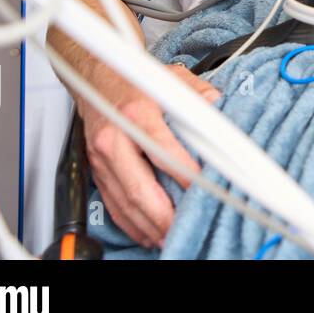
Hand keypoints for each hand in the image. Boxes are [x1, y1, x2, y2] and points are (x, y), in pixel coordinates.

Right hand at [79, 63, 219, 248]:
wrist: (95, 76)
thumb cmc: (133, 79)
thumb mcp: (171, 76)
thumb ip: (197, 93)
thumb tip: (218, 106)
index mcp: (137, 114)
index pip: (163, 151)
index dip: (184, 174)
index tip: (203, 188)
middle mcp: (115, 138)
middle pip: (140, 188)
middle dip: (164, 215)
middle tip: (184, 227)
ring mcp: (102, 156)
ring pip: (124, 201)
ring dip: (148, 225)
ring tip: (169, 236)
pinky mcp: (96, 168)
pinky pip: (111, 202)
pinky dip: (129, 222)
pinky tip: (146, 231)